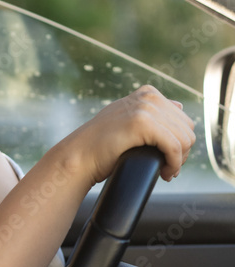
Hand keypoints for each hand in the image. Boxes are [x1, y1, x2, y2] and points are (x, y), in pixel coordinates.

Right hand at [59, 85, 195, 184]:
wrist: (79, 156)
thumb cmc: (101, 145)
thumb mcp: (128, 119)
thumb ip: (151, 110)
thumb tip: (179, 106)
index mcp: (148, 93)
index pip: (183, 120)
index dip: (180, 143)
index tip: (167, 158)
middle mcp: (148, 96)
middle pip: (187, 130)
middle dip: (182, 153)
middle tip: (167, 167)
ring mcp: (144, 108)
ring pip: (184, 140)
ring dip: (179, 161)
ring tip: (165, 171)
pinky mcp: (142, 123)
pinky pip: (174, 147)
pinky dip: (174, 164)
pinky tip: (165, 173)